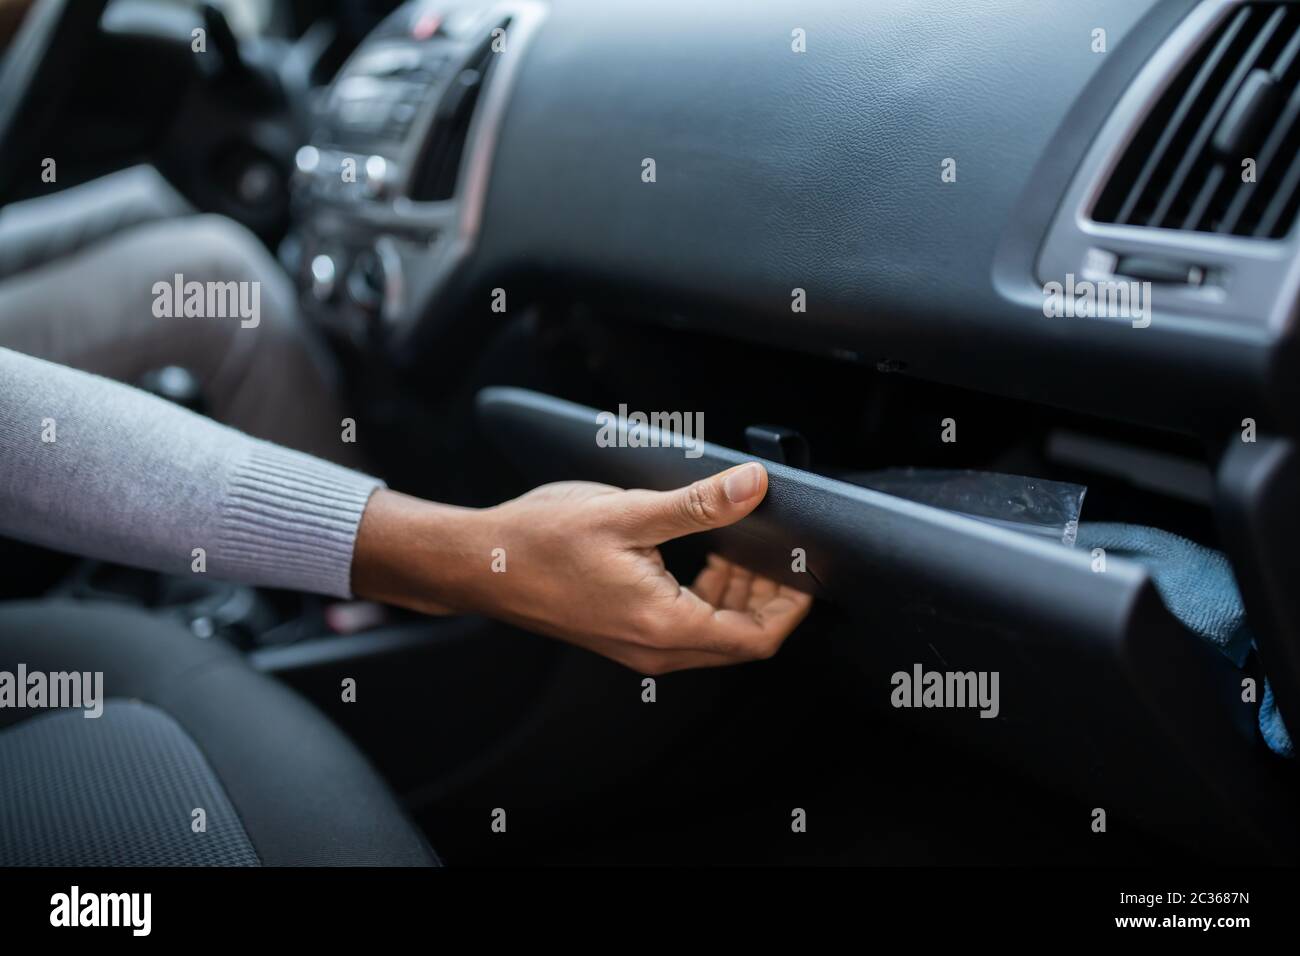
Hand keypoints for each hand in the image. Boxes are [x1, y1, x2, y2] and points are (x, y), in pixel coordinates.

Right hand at [352, 462, 812, 673]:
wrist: (479, 564)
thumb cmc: (538, 540)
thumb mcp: (627, 511)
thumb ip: (698, 504)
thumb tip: (753, 487)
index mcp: (663, 623)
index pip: (756, 638)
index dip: (791, 606)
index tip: (804, 570)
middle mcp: (655, 647)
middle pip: (740, 639)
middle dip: (767, 597)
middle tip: (773, 549)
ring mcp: (638, 646)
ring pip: (713, 634)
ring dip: (736, 596)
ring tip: (736, 545)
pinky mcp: (625, 634)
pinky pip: (685, 627)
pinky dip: (705, 596)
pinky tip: (700, 556)